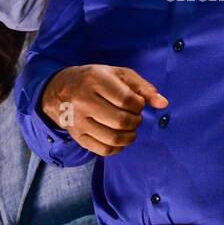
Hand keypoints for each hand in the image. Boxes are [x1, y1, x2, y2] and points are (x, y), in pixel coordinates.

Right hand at [41, 64, 167, 156]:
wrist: (59, 90)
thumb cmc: (95, 79)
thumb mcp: (118, 74)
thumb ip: (142, 87)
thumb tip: (164, 104)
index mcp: (95, 80)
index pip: (127, 100)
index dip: (139, 105)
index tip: (137, 103)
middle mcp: (83, 101)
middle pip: (121, 121)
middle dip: (136, 121)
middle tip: (134, 116)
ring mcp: (78, 121)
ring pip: (113, 138)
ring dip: (130, 136)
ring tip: (130, 128)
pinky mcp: (77, 136)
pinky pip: (104, 150)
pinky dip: (118, 147)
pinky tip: (120, 138)